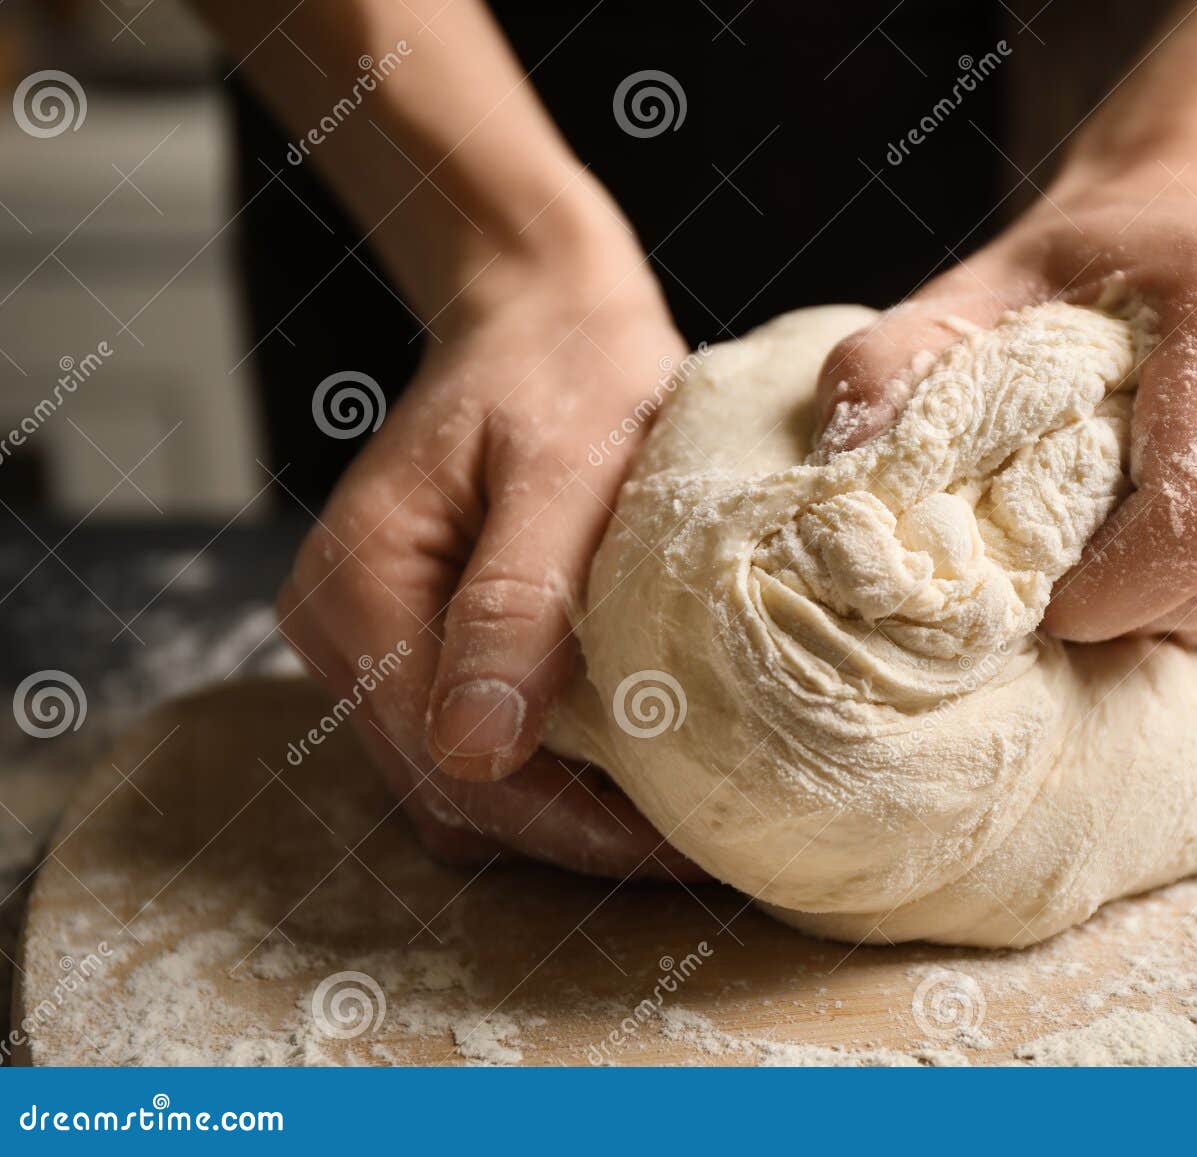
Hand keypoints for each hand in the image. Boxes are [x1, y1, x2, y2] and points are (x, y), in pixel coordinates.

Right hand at [276, 248, 706, 880]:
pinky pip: (467, 740)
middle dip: (572, 831)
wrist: (539, 314)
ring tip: (672, 815)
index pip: (451, 764)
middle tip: (695, 842)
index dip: (568, 823)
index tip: (679, 845)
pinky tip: (624, 764)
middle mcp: (337, 633)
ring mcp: (365, 645)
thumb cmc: (564, 370)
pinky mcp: (407, 643)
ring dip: (560, 813)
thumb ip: (517, 602)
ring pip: (456, 785)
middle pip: (449, 794)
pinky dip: (543, 770)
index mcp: (357, 589)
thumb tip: (477, 753)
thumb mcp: (562, 470)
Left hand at [815, 190, 1196, 657]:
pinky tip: (1176, 542)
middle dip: (1124, 606)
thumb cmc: (1092, 266)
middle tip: (1060, 569)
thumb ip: (902, 359)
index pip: (1194, 523)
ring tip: (1117, 541)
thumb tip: (843, 459)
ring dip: (1166, 609)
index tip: (1038, 596)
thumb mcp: (983, 285)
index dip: (1104, 596)